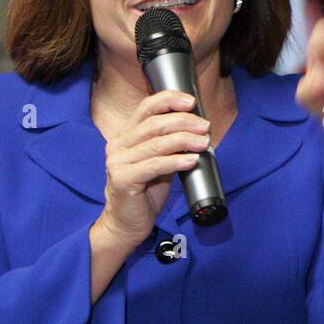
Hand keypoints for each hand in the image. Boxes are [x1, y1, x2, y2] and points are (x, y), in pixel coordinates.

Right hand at [97, 89, 209, 244]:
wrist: (127, 223)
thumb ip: (171, 145)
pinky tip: (191, 160)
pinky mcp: (122, 179)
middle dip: (184, 122)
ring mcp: (118, 162)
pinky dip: (176, 161)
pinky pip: (155, 165)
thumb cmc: (145, 192)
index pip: (146, 108)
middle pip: (154, 124)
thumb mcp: (159, 162)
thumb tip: (198, 130)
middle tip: (205, 126)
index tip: (191, 101)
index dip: (168, 100)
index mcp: (125, 136)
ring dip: (185, 140)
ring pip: (156, 144)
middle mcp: (118, 145)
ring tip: (204, 142)